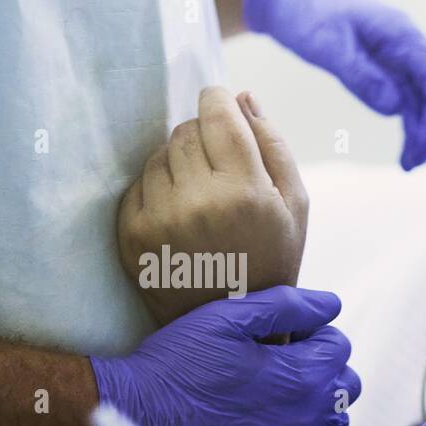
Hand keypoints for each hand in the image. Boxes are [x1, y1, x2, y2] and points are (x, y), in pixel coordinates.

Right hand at [90, 287, 359, 425]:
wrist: (141, 421)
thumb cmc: (178, 367)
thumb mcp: (227, 319)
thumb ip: (287, 306)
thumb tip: (330, 303)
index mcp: (303, 376)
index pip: (339, 344)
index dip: (310, 333)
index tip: (280, 336)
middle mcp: (309, 418)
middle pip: (344, 384)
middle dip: (320, 367)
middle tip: (278, 362)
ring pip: (331, 421)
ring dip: (314, 403)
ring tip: (273, 394)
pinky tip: (263, 425)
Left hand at [118, 87, 307, 325]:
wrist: (230, 328)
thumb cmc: (270, 261)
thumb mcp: (295, 205)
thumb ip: (273, 143)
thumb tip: (240, 96)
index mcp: (244, 190)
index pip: (216, 113)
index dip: (217, 100)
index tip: (219, 103)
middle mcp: (197, 202)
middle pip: (185, 130)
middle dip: (202, 137)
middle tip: (219, 167)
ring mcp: (158, 219)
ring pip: (158, 154)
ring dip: (177, 163)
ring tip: (200, 197)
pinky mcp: (130, 235)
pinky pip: (138, 183)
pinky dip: (156, 189)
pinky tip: (179, 215)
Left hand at [243, 0, 425, 169]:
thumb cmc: (306, 13)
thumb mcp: (328, 45)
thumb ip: (361, 76)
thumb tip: (395, 109)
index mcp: (398, 32)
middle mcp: (404, 44)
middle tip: (419, 161)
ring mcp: (394, 56)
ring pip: (420, 98)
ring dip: (420, 131)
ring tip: (410, 164)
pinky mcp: (381, 68)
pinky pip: (403, 99)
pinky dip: (406, 123)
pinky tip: (405, 149)